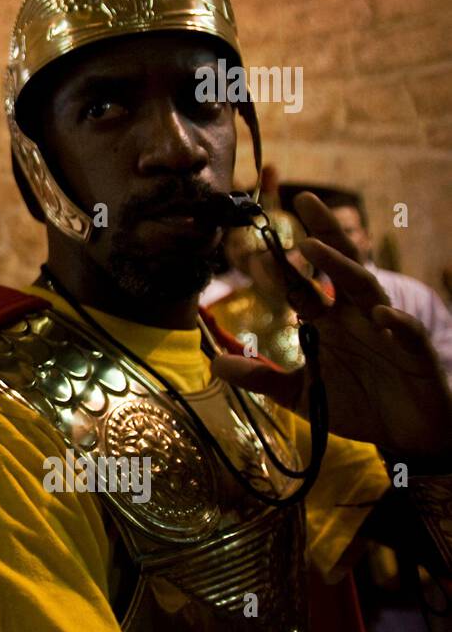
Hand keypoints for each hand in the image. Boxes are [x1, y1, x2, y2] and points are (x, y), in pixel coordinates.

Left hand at [213, 193, 451, 460]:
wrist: (406, 433)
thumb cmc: (356, 404)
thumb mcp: (301, 394)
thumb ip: (261, 378)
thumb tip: (216, 365)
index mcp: (327, 319)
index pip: (300, 284)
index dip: (281, 264)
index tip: (257, 241)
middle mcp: (355, 315)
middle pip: (339, 264)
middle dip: (322, 232)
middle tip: (303, 198)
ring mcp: (386, 329)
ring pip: (366, 288)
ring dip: (341, 267)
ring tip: (314, 247)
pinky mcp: (415, 352)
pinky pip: (406, 332)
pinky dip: (395, 322)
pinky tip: (380, 315)